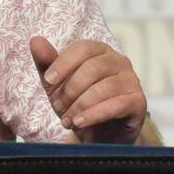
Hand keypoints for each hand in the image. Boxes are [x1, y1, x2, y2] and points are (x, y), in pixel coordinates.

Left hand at [30, 36, 146, 143]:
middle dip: (70, 89)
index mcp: (99, 51)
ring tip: (67, 120)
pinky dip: (93, 115)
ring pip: (103, 88)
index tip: (48, 80)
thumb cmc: (76, 101)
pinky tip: (78, 123)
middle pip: (93, 68)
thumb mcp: (56, 84)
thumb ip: (46, 62)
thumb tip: (35, 40)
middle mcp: (119, 61)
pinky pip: (115, 105)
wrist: (97, 133)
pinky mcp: (138, 101)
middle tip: (58, 107)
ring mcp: (132, 80)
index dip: (63, 63)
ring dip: (79, 105)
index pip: (82, 48)